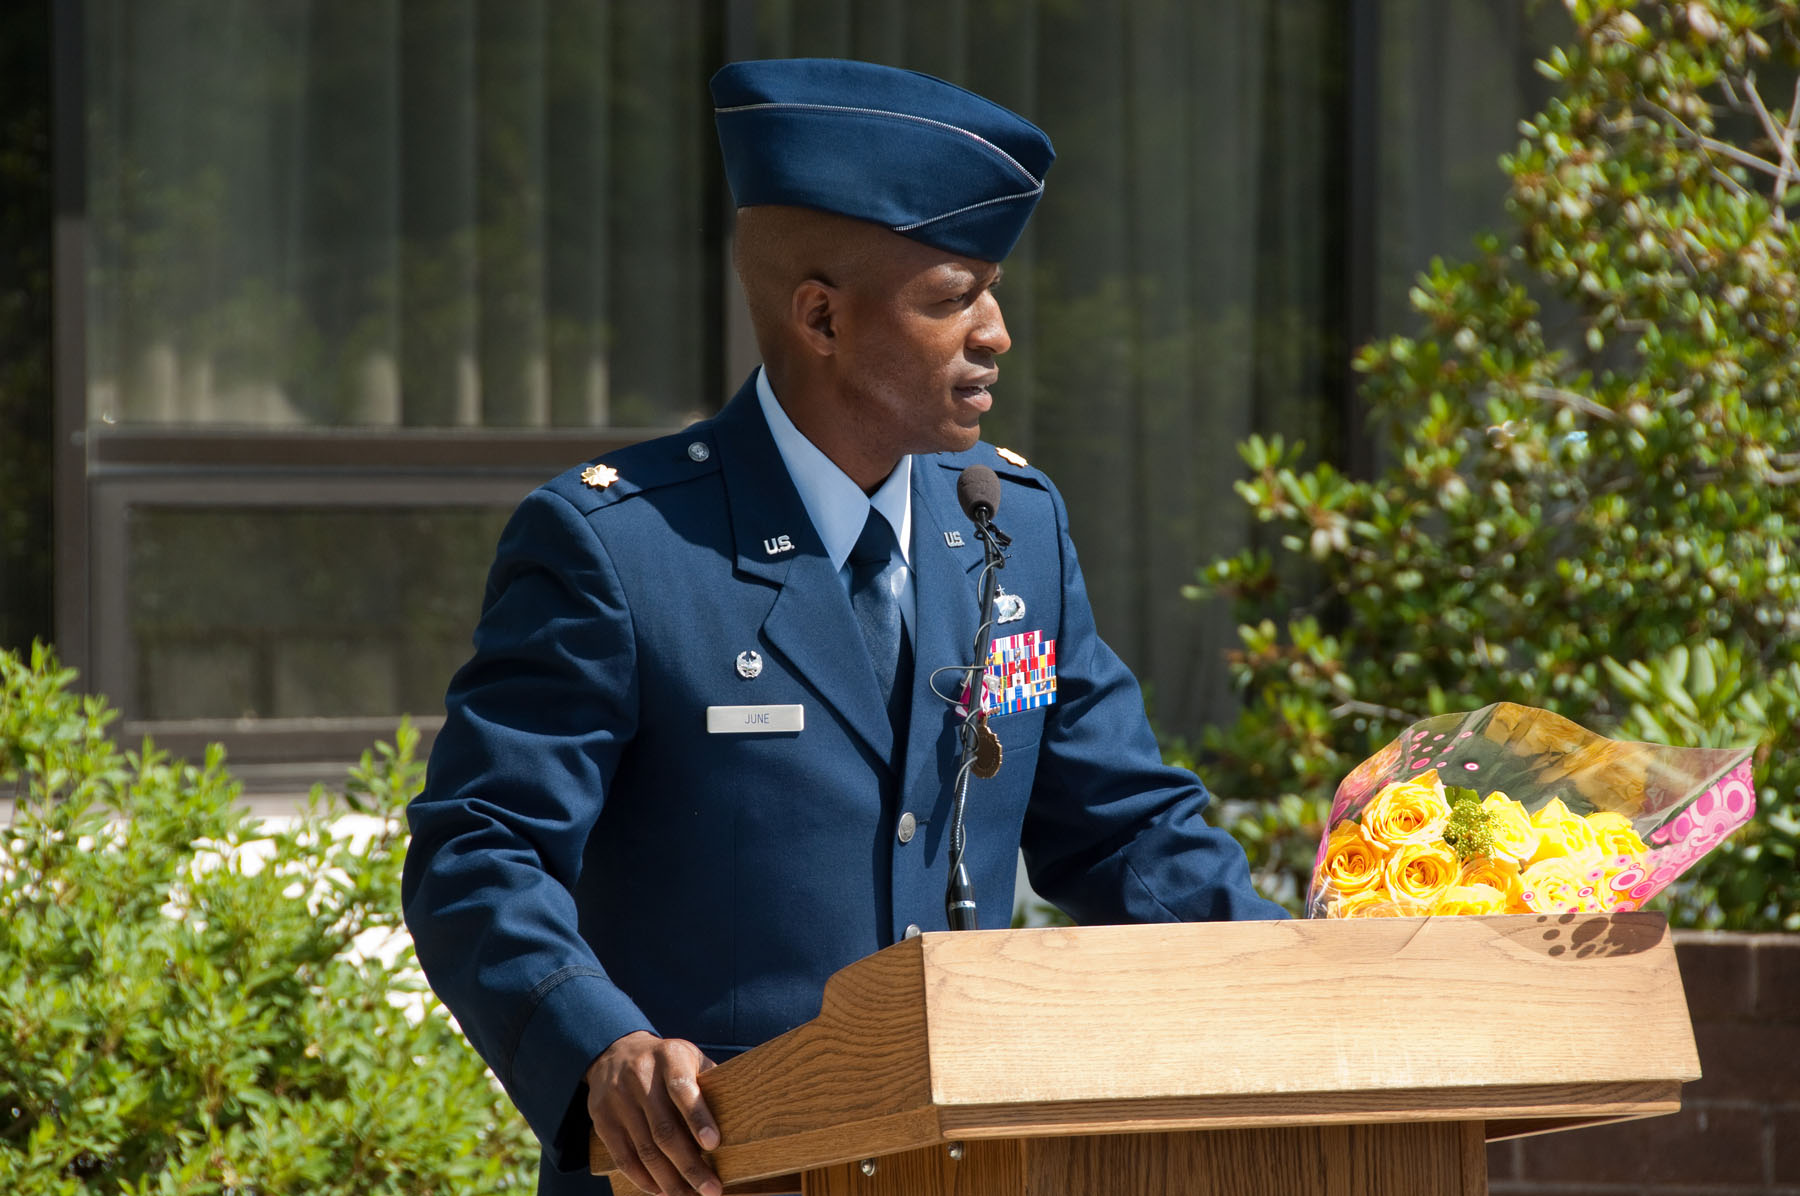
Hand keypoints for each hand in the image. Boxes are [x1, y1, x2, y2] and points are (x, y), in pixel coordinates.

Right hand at [586, 1031, 721, 1195]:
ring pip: (645, 1150)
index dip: (698, 1118)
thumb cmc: (666, 1062)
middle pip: (664, 1129)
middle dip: (690, 1165)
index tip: (714, 1144)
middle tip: (711, 1189)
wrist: (615, 1052)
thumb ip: (709, 1081)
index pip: (682, 1088)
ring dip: (669, 1180)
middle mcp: (639, 1077)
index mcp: (668, 1057)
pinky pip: (623, 1157)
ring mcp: (617, 1099)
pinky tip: (662, 1191)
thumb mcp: (689, 1057)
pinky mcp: (602, 1120)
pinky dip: (644, 1179)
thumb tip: (741, 1114)